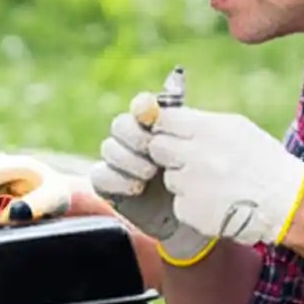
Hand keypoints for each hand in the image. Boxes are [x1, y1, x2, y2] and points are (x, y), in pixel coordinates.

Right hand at [89, 92, 215, 265]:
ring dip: (127, 159)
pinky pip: (100, 175)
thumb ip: (187, 121)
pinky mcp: (111, 187)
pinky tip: (136, 187)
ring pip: (109, 148)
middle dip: (134, 135)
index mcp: (159, 128)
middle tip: (152, 149)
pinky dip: (116, 179)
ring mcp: (122, 164)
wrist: (197, 221)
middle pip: (120, 124)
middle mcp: (136, 142)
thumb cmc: (204, 184)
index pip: (141, 106)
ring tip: (149, 173)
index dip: (142, 106)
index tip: (150, 113)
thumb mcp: (203, 150)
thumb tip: (177, 81)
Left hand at [147, 106, 303, 246]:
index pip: (163, 120)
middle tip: (189, 160)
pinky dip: (192, 204)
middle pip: (157, 148)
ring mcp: (193, 186)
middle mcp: (198, 156)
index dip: (164, 127)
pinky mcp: (191, 212)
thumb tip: (165, 117)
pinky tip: (216, 202)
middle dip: (169, 153)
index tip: (169, 133)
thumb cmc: (263, 161)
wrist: (286, 203)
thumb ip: (200, 123)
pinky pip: (179, 203)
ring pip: (169, 178)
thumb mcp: (237, 129)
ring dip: (184, 181)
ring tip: (213, 184)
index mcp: (209, 130)